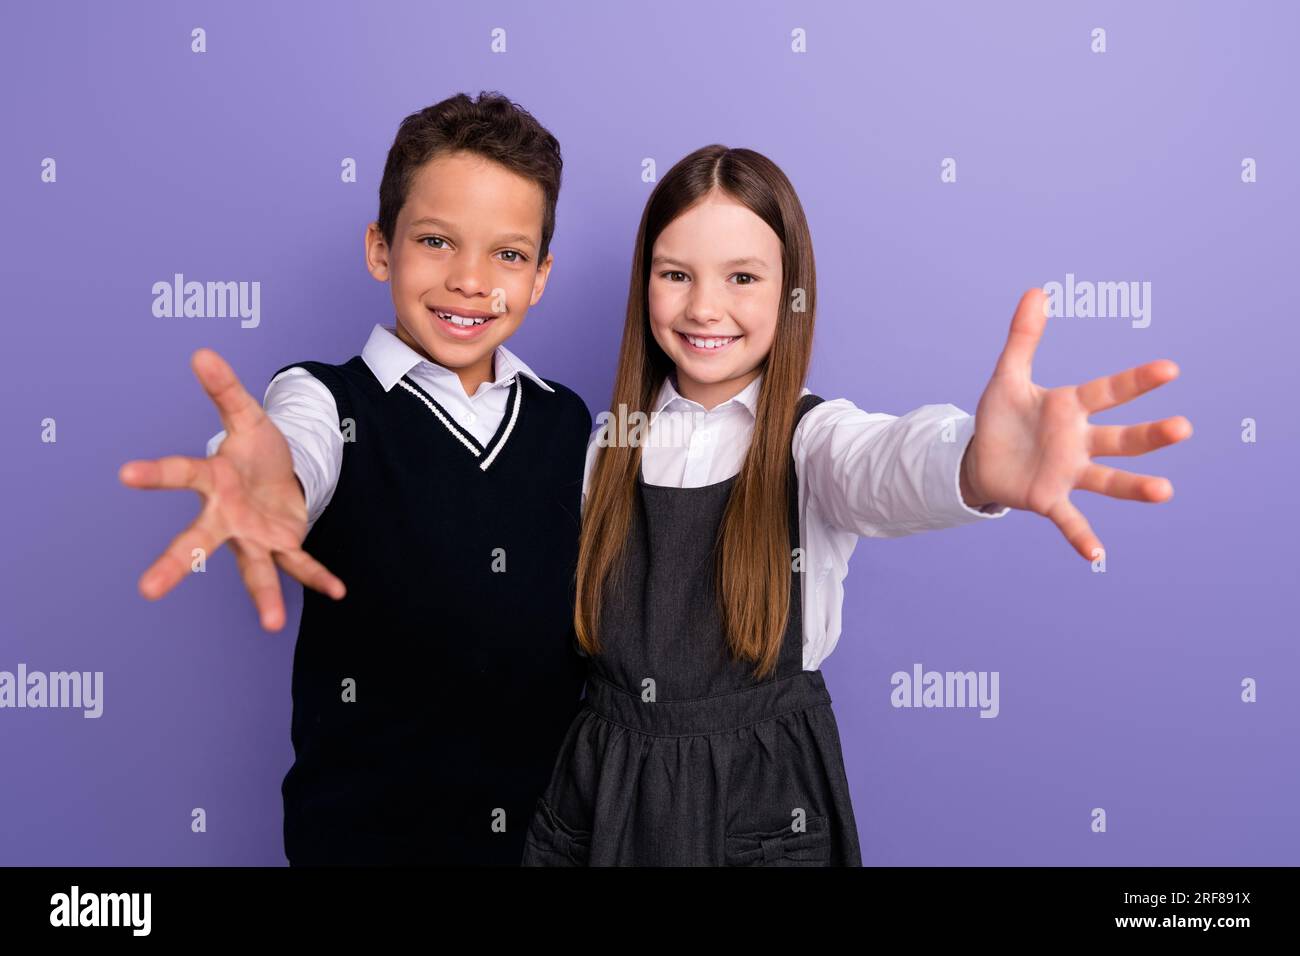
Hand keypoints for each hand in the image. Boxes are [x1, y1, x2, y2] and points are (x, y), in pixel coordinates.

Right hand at [119, 348, 345, 628]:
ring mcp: (254, 535)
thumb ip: (227, 390)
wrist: (280, 475)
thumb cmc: (255, 450)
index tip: (125, 473)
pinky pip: (301, 564)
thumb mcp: (248, 416)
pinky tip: (338, 592)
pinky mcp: (283, 544)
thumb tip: (202, 353)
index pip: (181, 473)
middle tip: (146, 590)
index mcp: (214, 480)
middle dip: (175, 563)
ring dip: (265, 596)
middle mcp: (227, 516)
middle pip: (197, 540)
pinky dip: (319, 578)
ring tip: (271, 624)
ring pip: (254, 568)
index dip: (155, 473)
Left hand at [961, 288, 1191, 560]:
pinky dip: (1082, 536)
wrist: (980, 457)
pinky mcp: (1048, 499)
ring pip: (1107, 480)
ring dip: (1134, 487)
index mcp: (1072, 407)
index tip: (1169, 368)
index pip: (1109, 391)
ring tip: (1165, 492)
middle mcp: (1079, 441)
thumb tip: (1035, 291)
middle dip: (1150, 435)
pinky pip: (1069, 519)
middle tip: (1183, 428)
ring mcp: (1067, 472)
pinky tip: (1097, 555)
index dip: (1136, 381)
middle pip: (1121, 438)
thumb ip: (1023, 338)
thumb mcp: (1007, 376)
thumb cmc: (1003, 417)